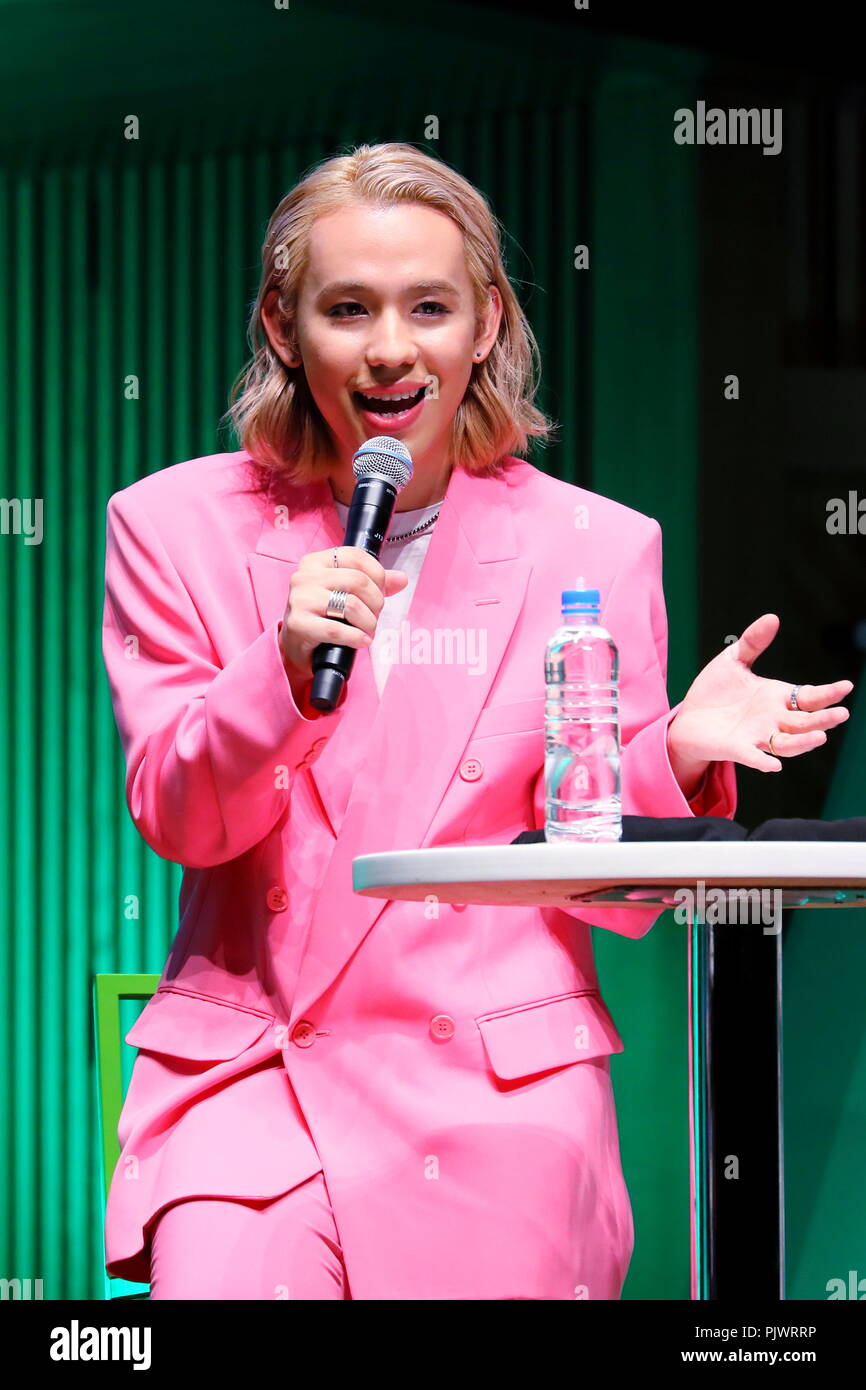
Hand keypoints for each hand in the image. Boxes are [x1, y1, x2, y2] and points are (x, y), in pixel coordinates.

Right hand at [278, 545, 407, 682]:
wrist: (296, 644)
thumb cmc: (323, 615)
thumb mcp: (345, 593)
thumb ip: (373, 583)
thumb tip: (402, 579)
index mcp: (316, 561)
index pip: (356, 556)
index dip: (377, 575)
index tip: (381, 592)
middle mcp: (305, 576)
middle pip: (358, 581)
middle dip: (376, 603)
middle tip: (374, 616)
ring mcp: (299, 599)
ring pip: (351, 605)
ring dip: (368, 622)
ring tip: (367, 630)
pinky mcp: (298, 623)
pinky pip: (337, 629)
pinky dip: (356, 637)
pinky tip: (361, 641)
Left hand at [668, 613, 853, 775]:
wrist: (687, 718)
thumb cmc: (714, 691)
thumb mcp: (733, 661)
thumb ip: (752, 642)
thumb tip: (773, 617)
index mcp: (778, 698)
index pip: (810, 697)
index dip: (828, 693)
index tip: (846, 686)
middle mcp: (774, 720)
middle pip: (805, 722)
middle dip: (823, 719)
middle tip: (842, 714)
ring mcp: (757, 736)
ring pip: (788, 744)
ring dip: (804, 742)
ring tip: (820, 737)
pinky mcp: (737, 749)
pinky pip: (753, 757)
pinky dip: (763, 761)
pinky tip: (774, 766)